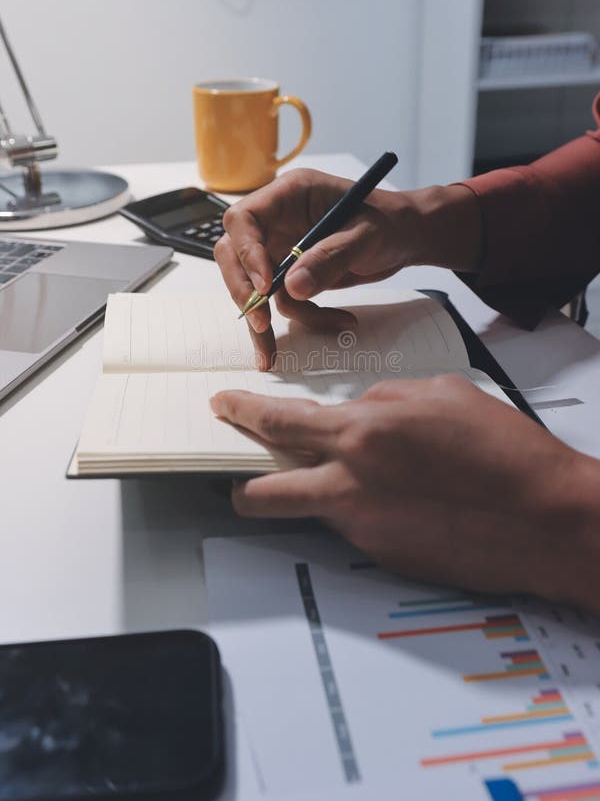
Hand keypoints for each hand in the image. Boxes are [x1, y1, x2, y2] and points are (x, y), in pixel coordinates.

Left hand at [211, 375, 599, 609]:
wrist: (545, 518)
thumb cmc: (504, 452)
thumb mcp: (441, 394)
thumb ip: (386, 400)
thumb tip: (359, 411)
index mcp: (364, 433)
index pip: (279, 421)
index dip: (244, 413)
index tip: (226, 407)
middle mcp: (351, 484)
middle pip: (263, 491)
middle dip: (239, 481)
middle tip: (231, 473)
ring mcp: (363, 528)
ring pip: (305, 513)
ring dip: (299, 499)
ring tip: (327, 484)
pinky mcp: (384, 556)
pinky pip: (352, 528)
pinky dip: (359, 511)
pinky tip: (395, 501)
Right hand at [215, 169, 479, 367]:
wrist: (408, 237)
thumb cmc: (390, 222)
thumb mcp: (366, 235)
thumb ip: (331, 257)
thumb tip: (292, 287)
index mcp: (289, 195)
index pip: (244, 219)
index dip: (247, 252)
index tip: (267, 285)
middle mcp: (277, 222)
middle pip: (235, 255)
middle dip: (244, 292)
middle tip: (261, 324)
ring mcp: (281, 249)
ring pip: (255, 286)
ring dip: (268, 320)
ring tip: (275, 352)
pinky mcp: (293, 275)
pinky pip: (285, 302)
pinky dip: (307, 318)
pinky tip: (341, 322)